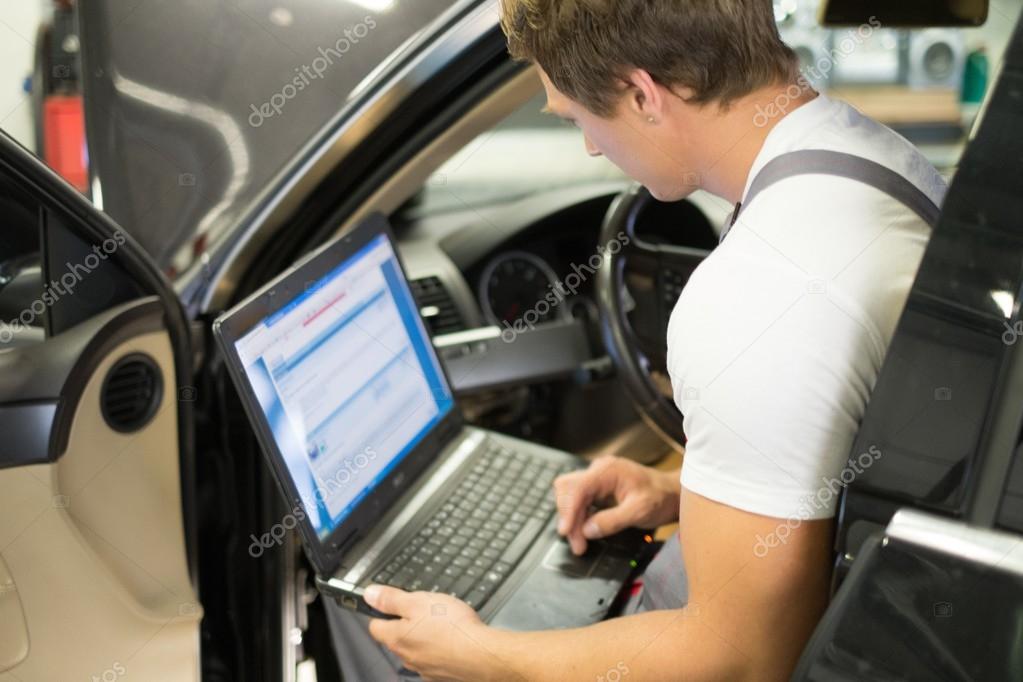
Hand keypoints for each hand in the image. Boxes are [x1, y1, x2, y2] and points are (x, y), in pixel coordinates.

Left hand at [365, 585, 496, 681]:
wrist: (481, 655)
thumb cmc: (452, 628)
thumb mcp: (418, 601)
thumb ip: (391, 599)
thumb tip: (370, 595)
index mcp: (397, 638)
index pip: (375, 626)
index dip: (381, 613)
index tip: (389, 604)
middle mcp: (407, 657)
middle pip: (398, 638)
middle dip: (407, 623)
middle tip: (425, 610)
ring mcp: (424, 668)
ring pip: (418, 648)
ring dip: (425, 637)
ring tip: (443, 623)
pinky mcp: (442, 674)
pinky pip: (435, 658)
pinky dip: (441, 649)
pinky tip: (453, 639)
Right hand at [554, 456, 679, 554]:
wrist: (672, 494)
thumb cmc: (660, 498)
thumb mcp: (640, 511)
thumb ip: (612, 521)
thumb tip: (587, 530)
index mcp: (608, 471)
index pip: (578, 487)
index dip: (568, 509)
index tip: (566, 531)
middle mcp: (599, 471)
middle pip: (568, 490)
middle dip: (568, 518)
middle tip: (577, 544)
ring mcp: (597, 479)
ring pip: (570, 497)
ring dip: (572, 520)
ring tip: (580, 543)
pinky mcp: (598, 488)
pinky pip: (579, 501)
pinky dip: (579, 518)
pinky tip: (585, 532)